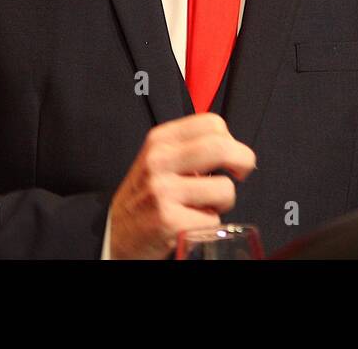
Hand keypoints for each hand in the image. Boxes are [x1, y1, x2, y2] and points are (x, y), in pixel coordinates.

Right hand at [107, 113, 256, 258]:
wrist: (114, 233)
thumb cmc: (145, 196)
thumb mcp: (158, 160)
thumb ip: (188, 148)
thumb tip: (232, 148)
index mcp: (160, 141)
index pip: (212, 123)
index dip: (231, 140)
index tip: (231, 155)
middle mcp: (159, 161)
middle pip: (222, 147)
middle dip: (243, 161)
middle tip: (240, 173)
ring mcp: (163, 191)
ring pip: (224, 189)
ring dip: (223, 203)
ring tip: (203, 205)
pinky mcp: (169, 221)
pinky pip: (213, 221)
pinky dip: (208, 226)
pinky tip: (190, 224)